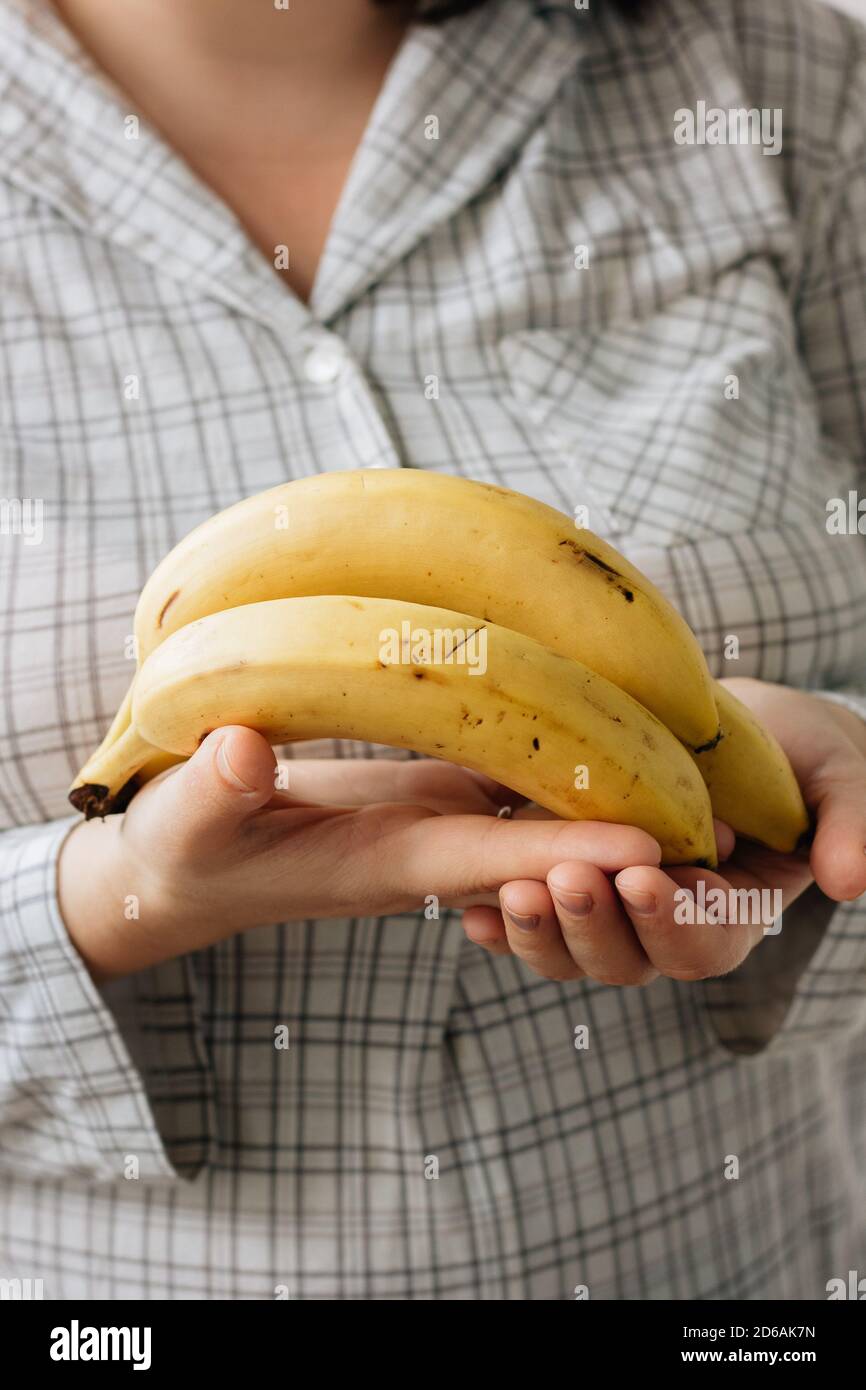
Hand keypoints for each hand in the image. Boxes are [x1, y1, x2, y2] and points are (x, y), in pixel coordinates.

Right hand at [58, 727, 660, 982]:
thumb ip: (215, 790)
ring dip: (604, 783)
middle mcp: (427, 842)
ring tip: (692, 746)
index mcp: (382, 861)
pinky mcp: (427, 785)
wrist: (189, 865)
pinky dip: (554, 752)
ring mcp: (433, 813)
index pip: (489, 857)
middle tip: (720, 799)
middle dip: (624, 823)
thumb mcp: (189, 826)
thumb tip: (243, 742)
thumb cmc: (185, 850)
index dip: (566, 846)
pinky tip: (597, 708)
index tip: (653, 841)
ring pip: (534, 802)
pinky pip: (507, 774)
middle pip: (540, 834)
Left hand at [461, 679, 865, 984]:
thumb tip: (851, 880)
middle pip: (629, 959)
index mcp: (735, 910)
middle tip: (564, 879)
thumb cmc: (794, 747)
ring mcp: (610, 908)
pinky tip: (466, 910)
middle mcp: (667, 923)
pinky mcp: (565, 881)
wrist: (723, 722)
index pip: (705, 939)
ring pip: (571, 952)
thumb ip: (850, 821)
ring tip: (509, 893)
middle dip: (595, 925)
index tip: (644, 877)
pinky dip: (498, 923)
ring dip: (540, 931)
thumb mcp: (838, 773)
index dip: (674, 920)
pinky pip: (530, 920)